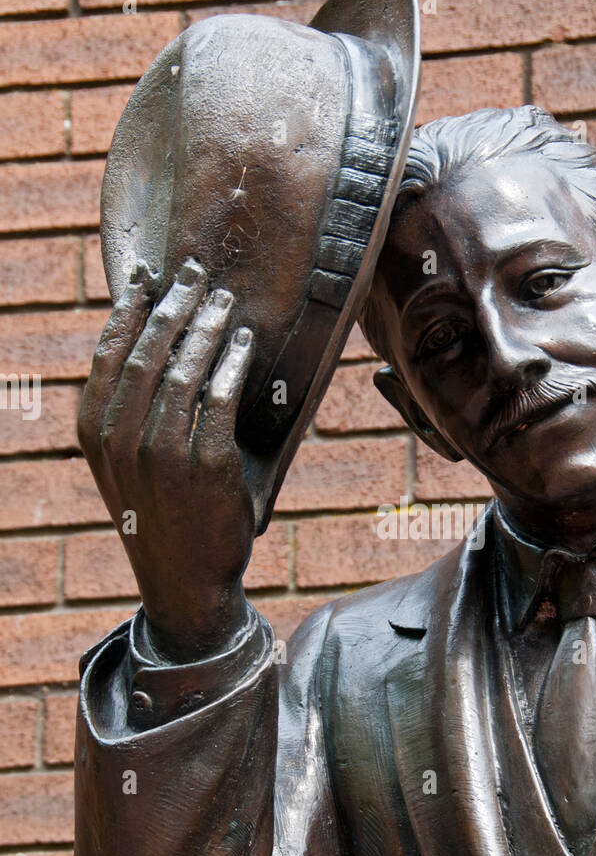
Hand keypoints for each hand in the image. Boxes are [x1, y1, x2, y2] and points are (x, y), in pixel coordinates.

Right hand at [78, 257, 257, 661]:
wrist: (186, 581)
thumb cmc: (162, 514)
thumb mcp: (126, 463)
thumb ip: (130, 411)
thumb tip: (153, 345)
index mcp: (94, 432)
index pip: (110, 351)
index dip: (132, 307)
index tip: (151, 277)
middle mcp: (120, 439)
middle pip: (148, 350)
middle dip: (175, 304)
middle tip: (197, 274)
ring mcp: (161, 453)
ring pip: (185, 369)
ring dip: (207, 326)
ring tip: (225, 302)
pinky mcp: (204, 466)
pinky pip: (218, 399)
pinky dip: (231, 363)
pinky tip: (242, 343)